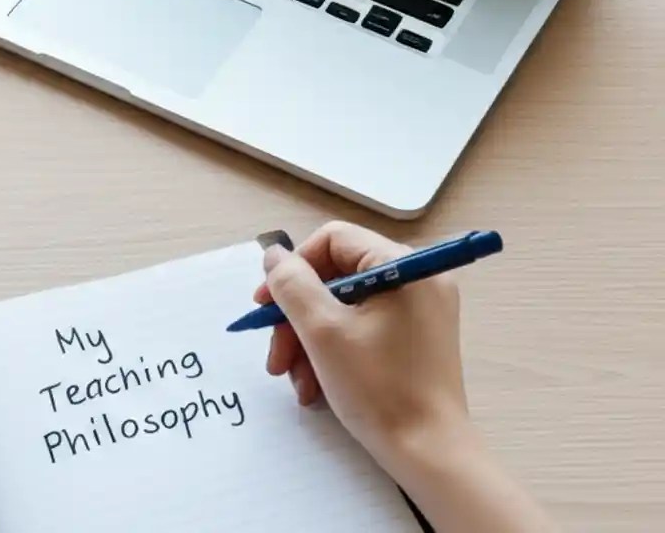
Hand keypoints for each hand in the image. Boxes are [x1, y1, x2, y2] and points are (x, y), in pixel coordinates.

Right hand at [254, 221, 469, 467]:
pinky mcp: (413, 338)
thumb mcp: (322, 332)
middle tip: (277, 356)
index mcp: (406, 266)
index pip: (333, 241)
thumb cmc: (381, 390)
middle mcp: (418, 279)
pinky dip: (332, 351)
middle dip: (296, 318)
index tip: (265, 305)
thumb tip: (273, 255)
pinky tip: (317, 386)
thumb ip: (291, 284)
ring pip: (342, 307)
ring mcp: (419, 310)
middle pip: (334, 277)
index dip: (292, 269)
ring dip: (308, 341)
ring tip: (297, 381)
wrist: (429, 452)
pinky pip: (360, 328)